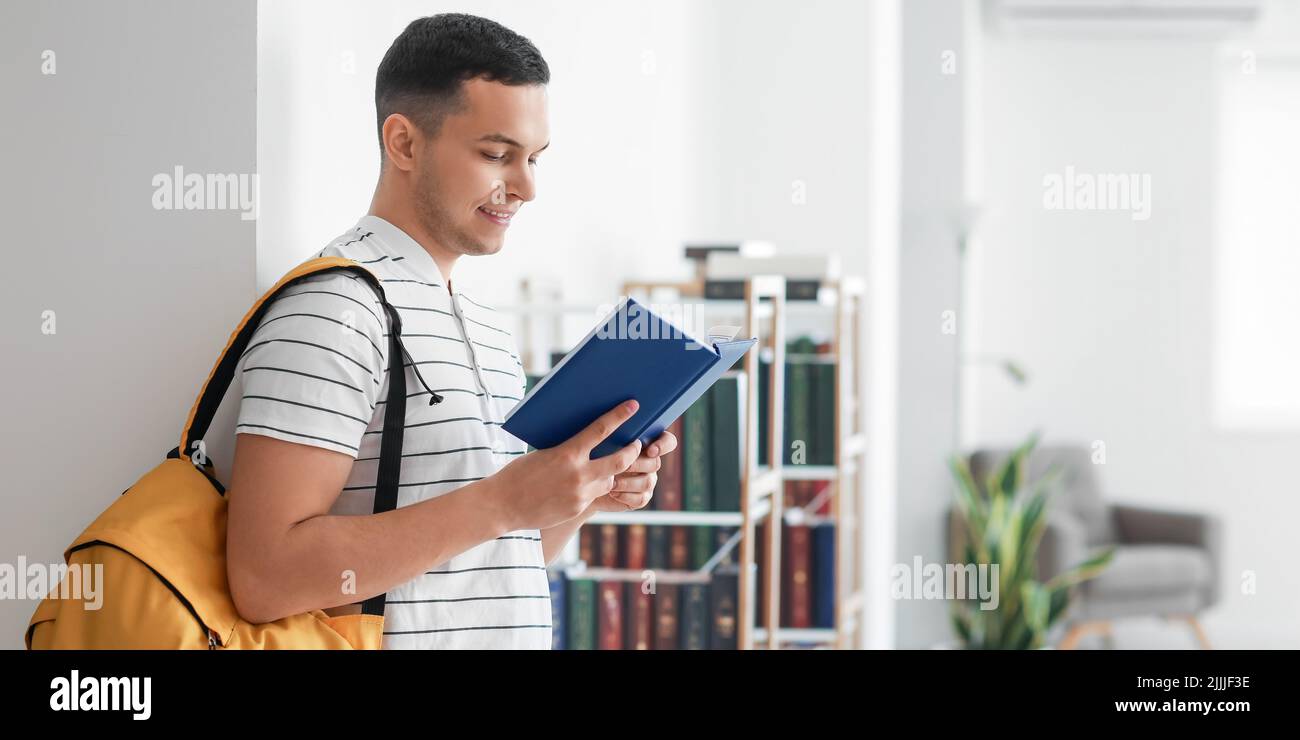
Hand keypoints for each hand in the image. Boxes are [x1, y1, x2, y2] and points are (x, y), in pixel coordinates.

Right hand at [485, 400, 644, 531]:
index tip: (633, 406)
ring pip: (610, 480)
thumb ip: (568, 450)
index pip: (600, 430)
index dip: (619, 416)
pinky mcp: (577, 509)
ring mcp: (580, 494)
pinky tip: (581, 485)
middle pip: (620, 460)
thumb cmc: (518, 473)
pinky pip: (593, 495)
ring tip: (608, 465)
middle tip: (636, 444)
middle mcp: (578, 474)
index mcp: (567, 453)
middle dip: (632, 451)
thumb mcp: (544, 453)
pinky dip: (592, 488)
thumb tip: (586, 440)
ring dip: (611, 472)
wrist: (502, 505)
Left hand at [582, 428, 677, 515]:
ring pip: (648, 481)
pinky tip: (612, 492)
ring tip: (611, 481)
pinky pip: (641, 498)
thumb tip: (614, 426)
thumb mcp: (601, 442)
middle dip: (638, 464)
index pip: (668, 441)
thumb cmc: (591, 455)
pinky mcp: (640, 497)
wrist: (584, 482)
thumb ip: (613, 434)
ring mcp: (646, 480)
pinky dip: (626, 496)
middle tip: (621, 466)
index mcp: (646, 443)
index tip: (650, 450)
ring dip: (629, 482)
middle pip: (655, 463)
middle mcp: (649, 461)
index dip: (663, 445)